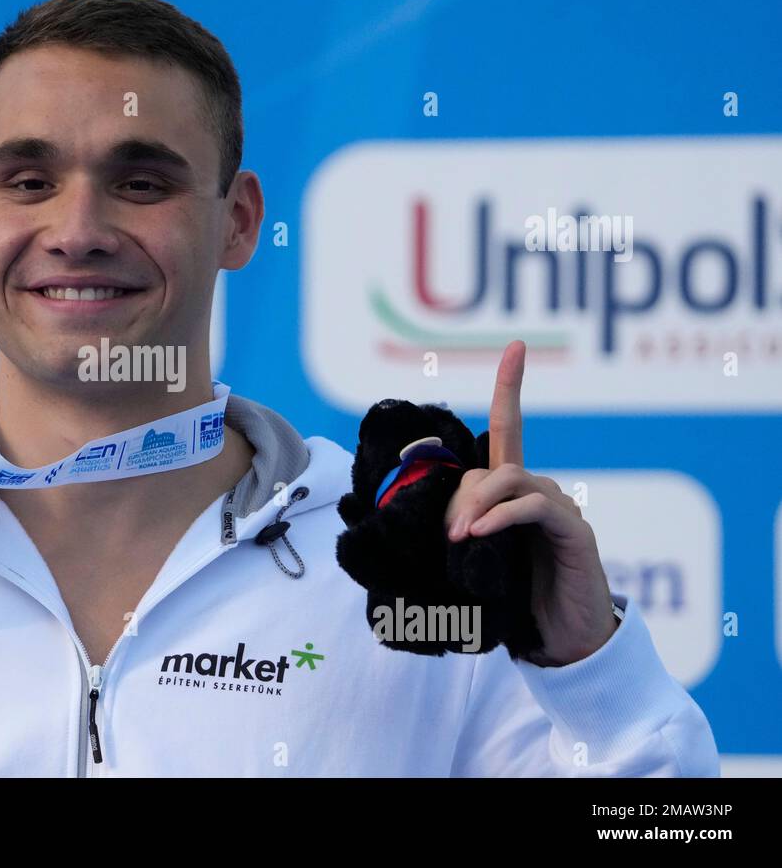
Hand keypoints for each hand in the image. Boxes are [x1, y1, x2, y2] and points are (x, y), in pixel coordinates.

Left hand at [443, 341, 617, 665]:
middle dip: (460, 496)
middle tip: (446, 535)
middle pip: (491, 468)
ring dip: (476, 506)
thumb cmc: (515, 600)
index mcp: (514, 493)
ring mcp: (559, 509)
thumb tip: (416, 521)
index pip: (510, 430)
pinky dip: (502, 517)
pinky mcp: (573, 532)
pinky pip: (533, 507)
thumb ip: (458, 533)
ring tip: (459, 538)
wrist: (561, 641)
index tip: (515, 348)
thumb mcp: (474, 561)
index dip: (511, 388)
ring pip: (510, 481)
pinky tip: (480, 535)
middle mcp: (539, 492)